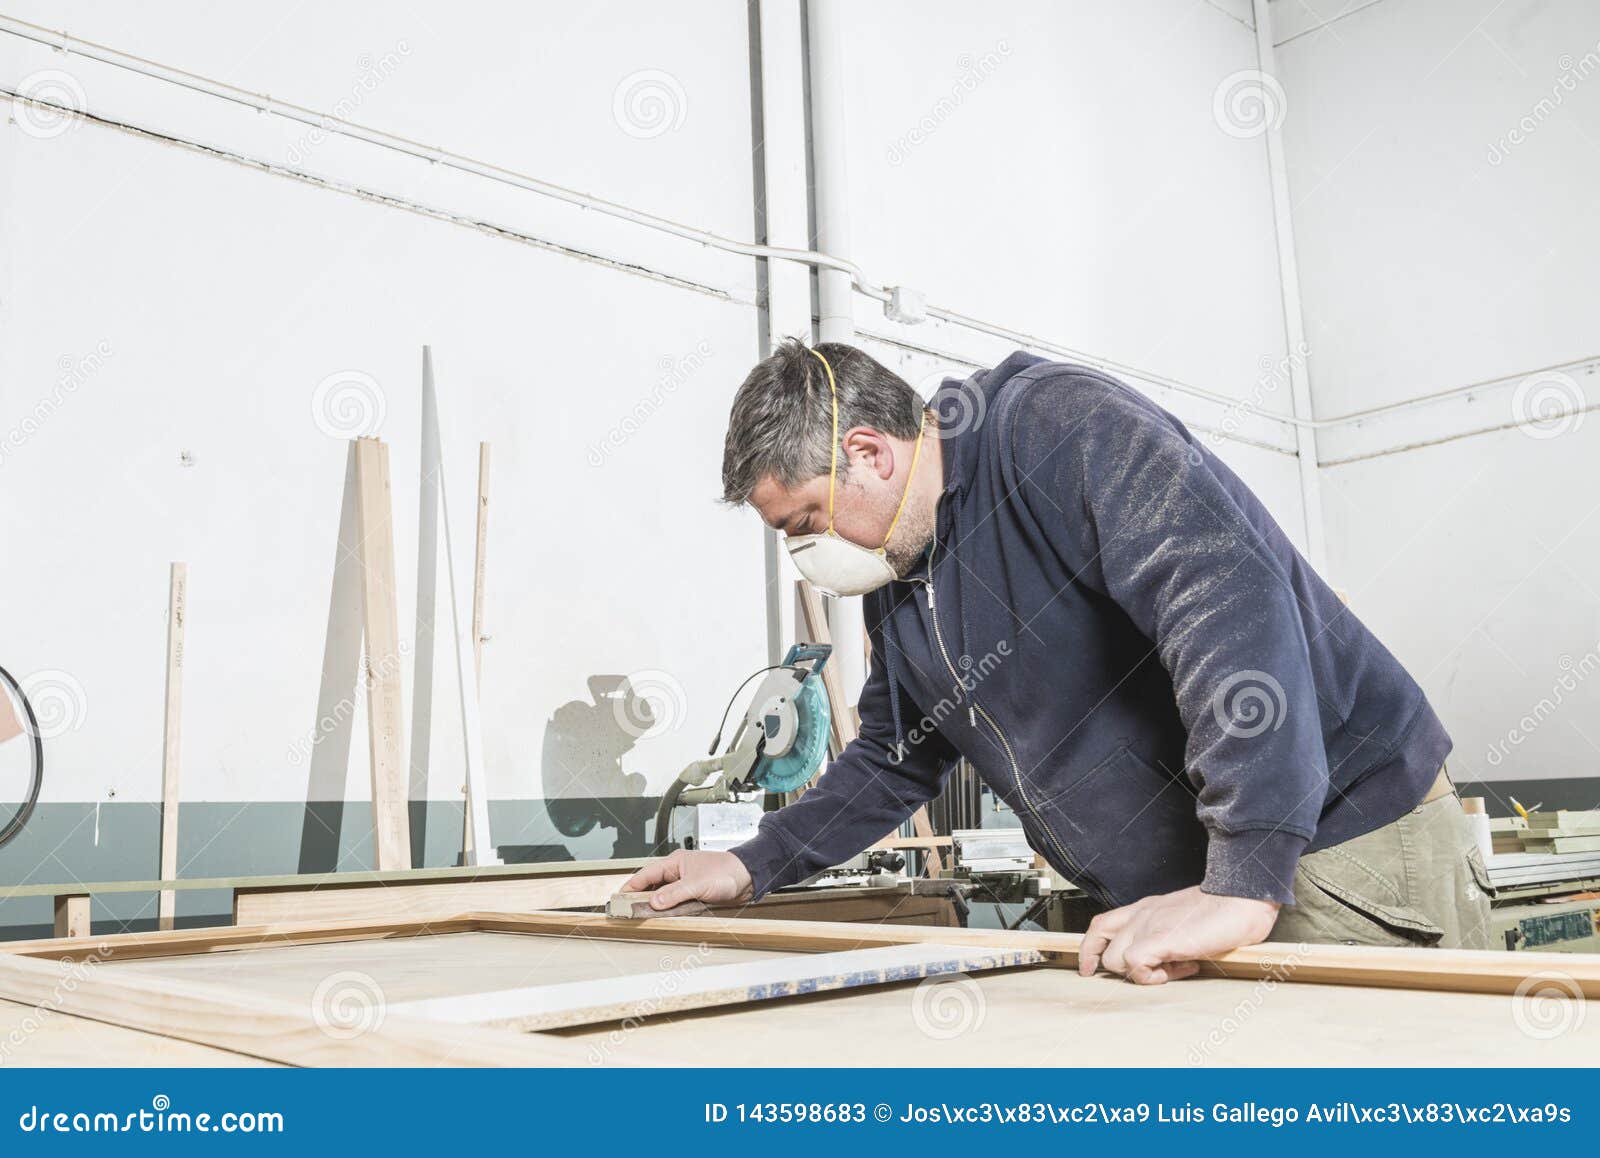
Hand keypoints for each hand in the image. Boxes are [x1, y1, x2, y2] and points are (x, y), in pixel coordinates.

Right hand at [620, 849, 753, 910]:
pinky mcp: (693, 894)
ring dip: (655, 906)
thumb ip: (674, 893)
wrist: (748, 877)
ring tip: (643, 917)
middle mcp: (677, 872)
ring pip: (663, 896)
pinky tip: (665, 918)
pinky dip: (669, 911)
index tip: (618, 898)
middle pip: (652, 886)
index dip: (631, 886)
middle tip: (628, 912)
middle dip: (640, 899)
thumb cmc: (726, 872)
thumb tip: (653, 902)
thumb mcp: (697, 884)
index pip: (646, 874)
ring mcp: (685, 883)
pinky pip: (675, 903)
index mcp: (675, 862)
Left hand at [1077, 885, 1279, 984]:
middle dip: (1112, 965)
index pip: (1102, 924)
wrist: (1240, 899)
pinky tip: (1180, 970)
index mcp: (1146, 909)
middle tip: (1140, 975)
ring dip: (1140, 973)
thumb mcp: (1183, 921)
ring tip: (1173, 969)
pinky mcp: (1159, 939)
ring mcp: (1147, 925)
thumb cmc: (1222, 911)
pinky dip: (1151, 976)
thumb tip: (1166, 962)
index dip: (1092, 947)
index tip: (1091, 967)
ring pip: (1114, 958)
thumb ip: (1168, 937)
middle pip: (1098, 939)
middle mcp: (1141, 915)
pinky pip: (1133, 964)